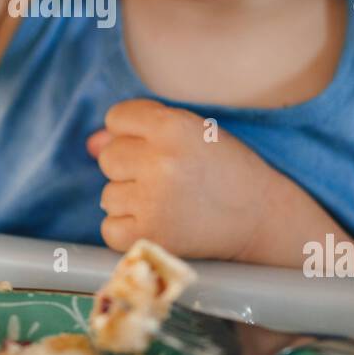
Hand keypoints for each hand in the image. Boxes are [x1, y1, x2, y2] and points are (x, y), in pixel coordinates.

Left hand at [86, 97, 265, 259]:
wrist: (263, 219)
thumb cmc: (227, 170)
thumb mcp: (192, 134)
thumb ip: (139, 131)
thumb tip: (90, 144)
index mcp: (173, 126)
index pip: (117, 117)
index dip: (133, 133)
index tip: (158, 148)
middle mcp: (160, 160)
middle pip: (109, 157)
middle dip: (131, 168)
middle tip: (168, 180)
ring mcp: (153, 201)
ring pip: (107, 194)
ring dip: (131, 201)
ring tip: (169, 203)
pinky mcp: (150, 237)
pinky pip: (109, 229)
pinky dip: (128, 231)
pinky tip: (159, 224)